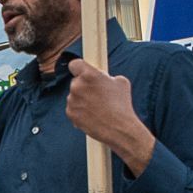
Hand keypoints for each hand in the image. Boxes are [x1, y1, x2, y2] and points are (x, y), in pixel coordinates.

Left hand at [65, 58, 152, 172]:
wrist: (119, 128)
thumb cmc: (122, 105)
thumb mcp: (121, 82)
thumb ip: (108, 77)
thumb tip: (104, 79)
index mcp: (89, 75)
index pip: (75, 64)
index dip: (79, 68)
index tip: (81, 71)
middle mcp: (77, 86)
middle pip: (76, 81)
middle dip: (84, 86)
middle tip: (97, 94)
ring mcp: (72, 100)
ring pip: (74, 96)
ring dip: (82, 99)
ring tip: (97, 107)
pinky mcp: (70, 113)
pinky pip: (72, 108)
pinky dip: (79, 111)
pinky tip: (92, 115)